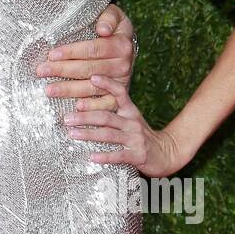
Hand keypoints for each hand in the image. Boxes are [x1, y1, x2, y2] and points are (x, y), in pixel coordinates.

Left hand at [35, 3, 135, 112]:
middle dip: (62, 70)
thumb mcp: (115, 16)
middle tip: (41, 71)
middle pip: (88, 69)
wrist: (126, 45)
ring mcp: (121, 82)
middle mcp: (123, 65)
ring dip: (69, 90)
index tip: (51, 54)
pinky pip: (105, 104)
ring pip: (92, 87)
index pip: (92, 49)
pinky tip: (75, 107)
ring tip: (49, 90)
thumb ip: (109, 18)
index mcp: (121, 45)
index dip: (71, 52)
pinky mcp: (119, 96)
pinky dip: (91, 107)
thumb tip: (103, 29)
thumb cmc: (113, 28)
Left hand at [63, 74, 186, 176]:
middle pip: (106, 116)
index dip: (107, 84)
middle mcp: (132, 122)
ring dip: (89, 134)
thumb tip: (80, 103)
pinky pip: (118, 155)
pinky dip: (104, 156)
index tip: (92, 77)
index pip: (120, 92)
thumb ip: (112, 110)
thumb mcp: (130, 118)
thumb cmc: (140, 135)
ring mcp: (135, 139)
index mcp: (130, 111)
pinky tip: (91, 156)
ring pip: (109, 134)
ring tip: (72, 134)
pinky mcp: (138, 155)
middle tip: (67, 118)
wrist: (167, 153)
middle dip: (85, 116)